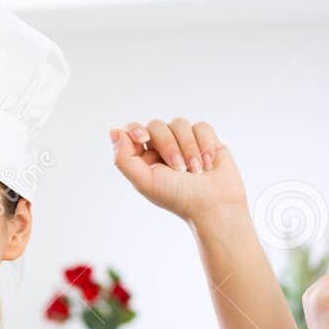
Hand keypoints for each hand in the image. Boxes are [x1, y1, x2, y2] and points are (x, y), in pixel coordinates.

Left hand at [111, 117, 245, 222]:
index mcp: (145, 158)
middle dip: (169, 146)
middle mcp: (163, 148)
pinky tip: (208, 164)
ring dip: (189, 148)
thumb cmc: (179, 198)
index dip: (136, 130)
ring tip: (196, 171)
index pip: (133, 131)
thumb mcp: (145, 182)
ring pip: (179, 123)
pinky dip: (204, 145)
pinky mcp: (205, 139)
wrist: (215, 205)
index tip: (143, 138)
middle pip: (157, 125)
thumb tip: (114, 130)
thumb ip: (124, 158)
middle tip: (179, 169)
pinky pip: (201, 126)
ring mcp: (185, 142)